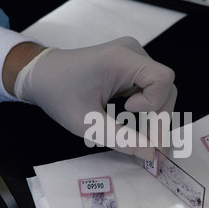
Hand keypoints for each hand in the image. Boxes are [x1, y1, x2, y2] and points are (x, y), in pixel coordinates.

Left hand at [13, 37, 176, 159]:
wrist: (42, 74)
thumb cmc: (59, 94)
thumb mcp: (86, 123)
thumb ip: (121, 139)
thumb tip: (152, 154)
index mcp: (121, 58)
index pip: (163, 79)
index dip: (155, 103)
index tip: (128, 111)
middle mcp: (132, 52)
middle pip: (166, 88)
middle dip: (158, 119)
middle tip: (147, 147)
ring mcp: (134, 57)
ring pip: (162, 90)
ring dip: (154, 116)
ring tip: (139, 138)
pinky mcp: (132, 65)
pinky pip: (150, 89)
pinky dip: (147, 110)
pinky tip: (134, 123)